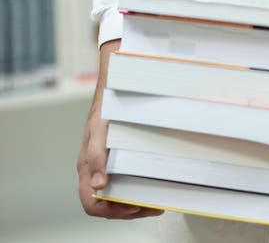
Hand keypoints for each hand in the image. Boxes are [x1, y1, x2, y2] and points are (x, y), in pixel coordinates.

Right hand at [77, 39, 162, 219]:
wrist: (116, 81)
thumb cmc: (106, 104)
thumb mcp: (100, 128)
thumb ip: (96, 156)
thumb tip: (99, 186)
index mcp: (87, 165)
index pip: (92, 202)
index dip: (113, 211)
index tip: (136, 206)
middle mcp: (95, 168)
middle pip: (107, 203)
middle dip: (129, 209)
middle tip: (154, 206)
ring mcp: (105, 162)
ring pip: (117, 192)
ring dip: (135, 200)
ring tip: (156, 199)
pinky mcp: (117, 154)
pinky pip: (124, 178)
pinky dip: (138, 185)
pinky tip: (152, 182)